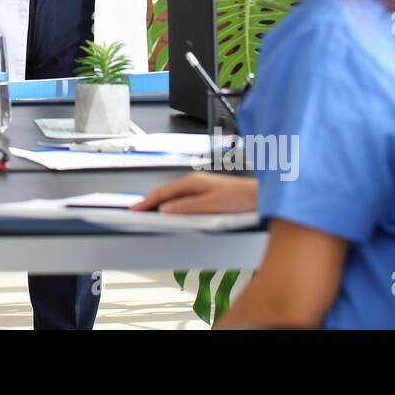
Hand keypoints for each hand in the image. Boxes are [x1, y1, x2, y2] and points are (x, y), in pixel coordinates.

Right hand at [130, 173, 257, 213]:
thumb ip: (187, 207)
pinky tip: (172, 212)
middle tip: (137, 213)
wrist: (259, 196)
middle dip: (150, 202)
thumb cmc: (239, 198)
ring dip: (160, 203)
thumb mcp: (210, 205)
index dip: (146, 202)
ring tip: (150, 213)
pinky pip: (182, 198)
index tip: (135, 210)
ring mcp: (199, 186)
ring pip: (173, 195)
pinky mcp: (205, 193)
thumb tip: (166, 209)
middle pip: (165, 192)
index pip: (162, 192)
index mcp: (192, 182)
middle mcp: (194, 182)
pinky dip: (172, 205)